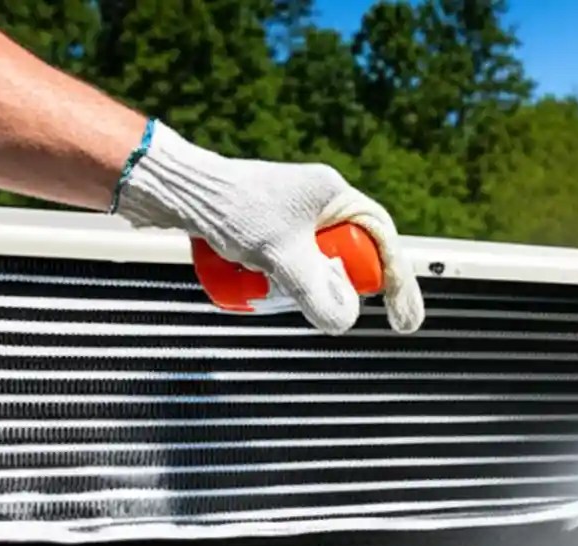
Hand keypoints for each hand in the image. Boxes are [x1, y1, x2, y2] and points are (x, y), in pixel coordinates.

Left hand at [114, 120, 423, 334]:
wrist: (175, 189)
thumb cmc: (229, 210)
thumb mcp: (280, 256)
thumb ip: (316, 292)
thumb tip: (343, 323)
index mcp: (335, 194)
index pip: (382, 242)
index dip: (398, 283)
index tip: (402, 319)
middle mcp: (320, 200)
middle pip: (352, 255)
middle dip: (345, 288)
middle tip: (335, 314)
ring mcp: (294, 212)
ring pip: (321, 261)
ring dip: (311, 286)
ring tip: (285, 298)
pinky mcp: (269, 225)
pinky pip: (294, 259)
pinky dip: (287, 279)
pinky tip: (268, 290)